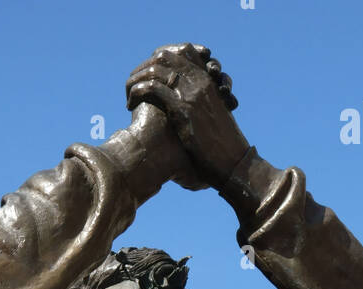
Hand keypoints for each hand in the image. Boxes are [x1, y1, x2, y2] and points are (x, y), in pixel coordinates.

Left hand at [126, 43, 247, 189]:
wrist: (234, 164)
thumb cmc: (223, 151)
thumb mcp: (212, 121)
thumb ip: (199, 110)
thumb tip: (182, 117)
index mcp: (208, 81)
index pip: (182, 52)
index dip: (160, 59)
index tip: (147, 77)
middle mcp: (200, 81)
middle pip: (164, 56)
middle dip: (144, 68)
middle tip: (133, 86)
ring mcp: (192, 92)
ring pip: (155, 69)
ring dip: (136, 79)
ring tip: (128, 96)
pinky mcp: (183, 108)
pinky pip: (152, 87)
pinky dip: (137, 92)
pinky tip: (130, 106)